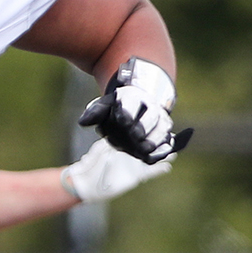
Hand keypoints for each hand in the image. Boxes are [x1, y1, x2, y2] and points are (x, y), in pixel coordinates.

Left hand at [60, 138, 174, 202]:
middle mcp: (131, 153)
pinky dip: (159, 169)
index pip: (139, 135)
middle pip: (149, 145)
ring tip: (174, 150)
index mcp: (124, 144)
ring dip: (163, 154)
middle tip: (172, 136)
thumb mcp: (101, 150)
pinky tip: (168, 166)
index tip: (159, 124)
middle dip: (160, 141)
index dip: (150, 130)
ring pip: (153, 157)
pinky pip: (151, 172)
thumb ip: (113, 145)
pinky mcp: (137, 176)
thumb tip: (123, 141)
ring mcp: (135, 164)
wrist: (87, 182)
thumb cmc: (91, 164)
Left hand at [78, 57, 193, 163]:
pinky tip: (153, 156)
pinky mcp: (165, 132)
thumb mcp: (103, 107)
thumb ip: (94, 114)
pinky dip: (163, 148)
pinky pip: (168, 140)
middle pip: (152, 114)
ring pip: (163, 127)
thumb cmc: (116, 109)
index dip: (129, 111)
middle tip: (135, 136)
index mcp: (133, 96)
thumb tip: (83, 123)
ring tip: (144, 149)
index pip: (133, 102)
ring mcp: (160, 119)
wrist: (136, 106)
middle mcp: (150, 106)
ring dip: (155, 139)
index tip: (123, 121)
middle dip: (144, 125)